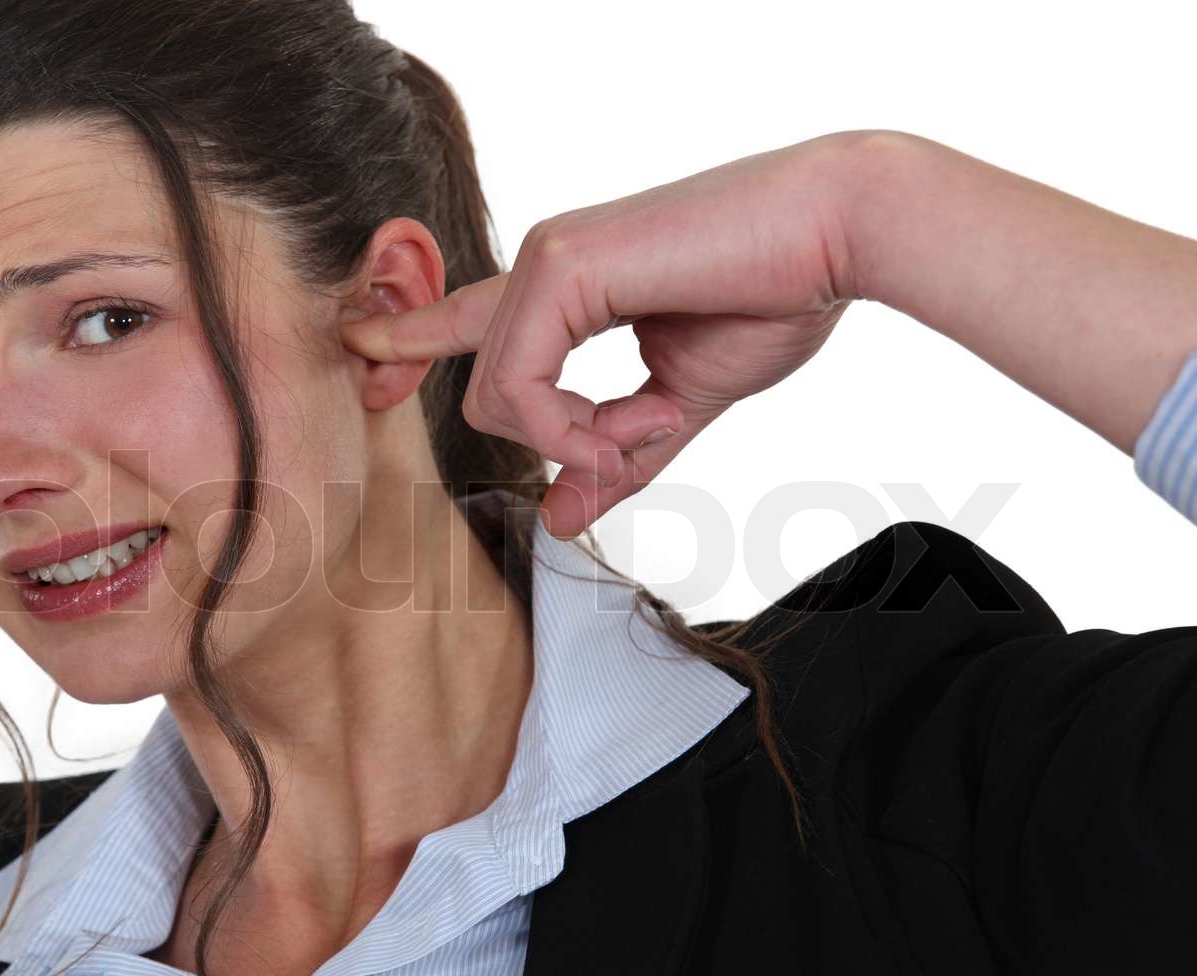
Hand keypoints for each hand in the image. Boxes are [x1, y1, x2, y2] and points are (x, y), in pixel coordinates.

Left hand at [342, 131, 867, 538]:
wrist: (835, 237)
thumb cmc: (772, 297)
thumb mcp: (678, 401)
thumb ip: (616, 456)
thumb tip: (564, 518)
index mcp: (565, 288)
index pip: (466, 322)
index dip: (410, 338)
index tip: (361, 350)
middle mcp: (541, 266)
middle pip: (489, 396)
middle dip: (563, 444)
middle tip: (643, 436)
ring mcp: (543, 260)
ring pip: (495, 397)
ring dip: (576, 440)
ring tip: (650, 421)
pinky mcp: (560, 264)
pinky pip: (519, 386)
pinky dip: (569, 428)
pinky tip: (631, 422)